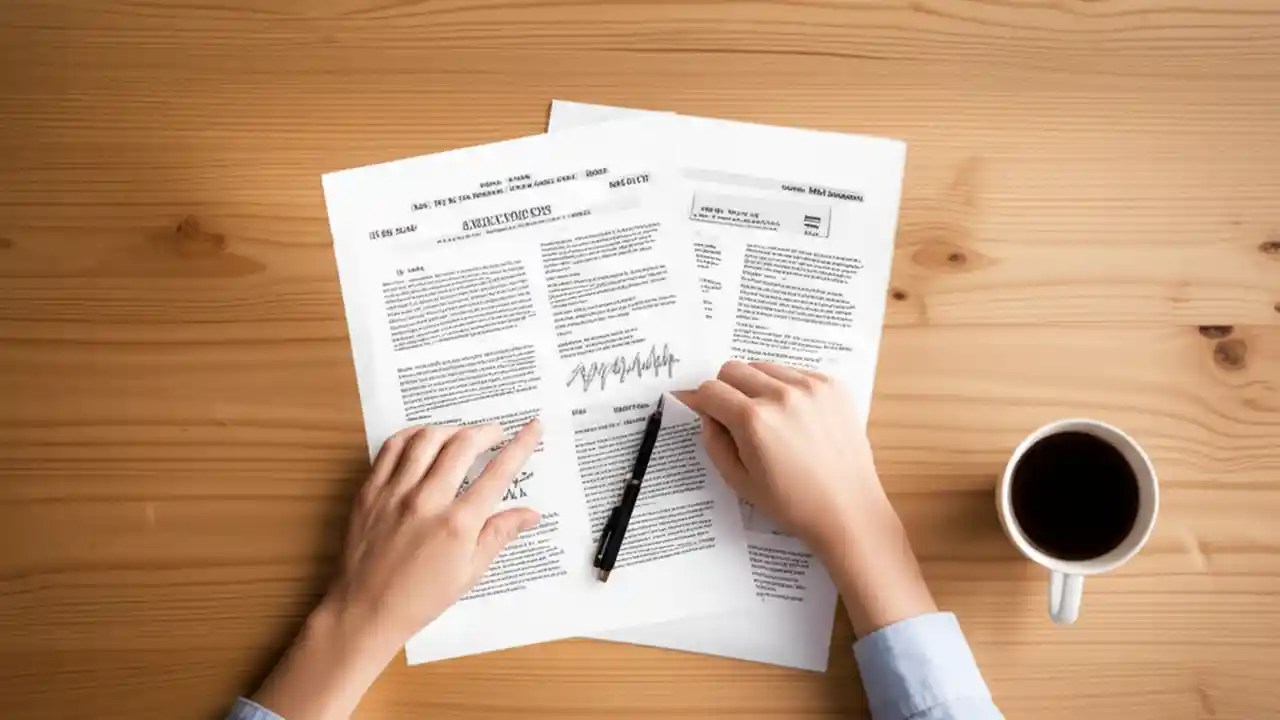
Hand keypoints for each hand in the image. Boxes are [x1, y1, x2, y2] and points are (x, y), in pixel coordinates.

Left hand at [252, 421, 542, 719]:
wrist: (365, 611)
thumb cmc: (421, 599)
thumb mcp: (469, 572)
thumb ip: (499, 534)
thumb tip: (531, 513)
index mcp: (457, 524)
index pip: (498, 473)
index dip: (521, 445)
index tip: (533, 427)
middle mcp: (426, 500)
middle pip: (463, 445)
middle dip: (486, 432)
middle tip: (496, 433)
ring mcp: (394, 492)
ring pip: (427, 438)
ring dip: (451, 429)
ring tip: (461, 436)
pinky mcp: (370, 491)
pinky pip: (392, 447)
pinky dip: (413, 434)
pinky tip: (424, 438)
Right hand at [685, 361, 935, 635]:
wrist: (848, 509)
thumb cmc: (792, 503)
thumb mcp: (738, 480)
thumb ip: (713, 441)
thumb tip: (707, 414)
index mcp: (753, 420)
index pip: (710, 390)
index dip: (704, 404)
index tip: (710, 415)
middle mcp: (781, 395)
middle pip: (733, 369)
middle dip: (726, 390)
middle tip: (736, 418)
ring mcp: (811, 387)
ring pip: (764, 366)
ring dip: (756, 385)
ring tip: (769, 418)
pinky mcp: (833, 386)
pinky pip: (794, 373)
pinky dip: (786, 388)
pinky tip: (795, 417)